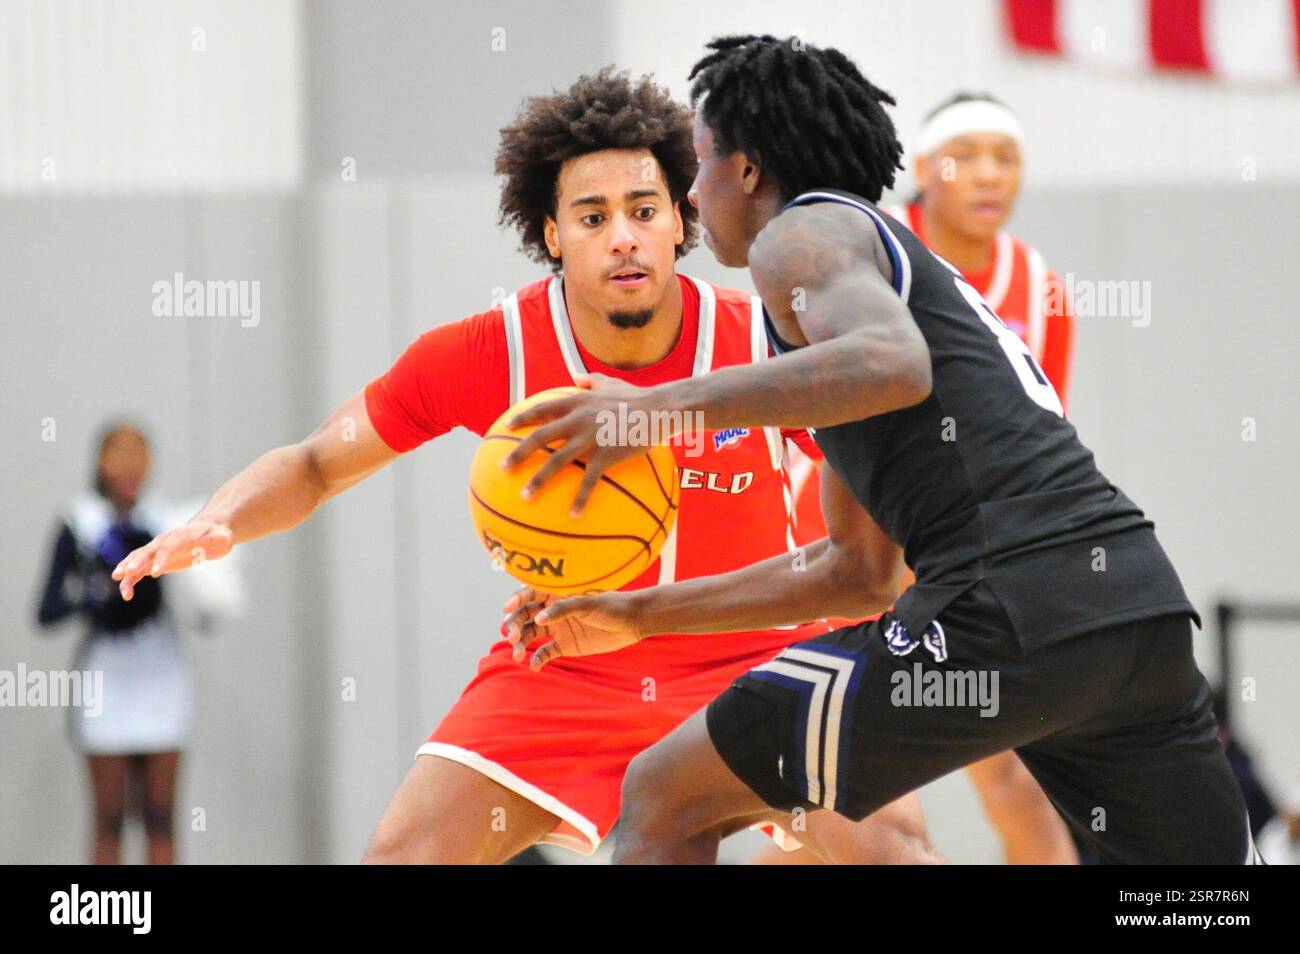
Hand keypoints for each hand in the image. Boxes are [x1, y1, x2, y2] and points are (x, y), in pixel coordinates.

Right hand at [111, 521, 233, 600]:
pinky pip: (139, 571)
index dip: (162, 559)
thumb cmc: (217, 536)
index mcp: (180, 536)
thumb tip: (221, 539)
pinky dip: (131, 581)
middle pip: (147, 551)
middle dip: (136, 562)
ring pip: (137, 559)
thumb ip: (219, 538)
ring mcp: (157, 551)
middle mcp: (164, 542)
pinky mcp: (154, 561)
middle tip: (125, 573)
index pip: (168, 547)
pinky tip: (127, 595)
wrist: (207, 531)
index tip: (156, 572)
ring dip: (127, 568)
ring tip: (116, 579)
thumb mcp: (223, 537)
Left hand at [500, 373, 669, 515]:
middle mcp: (578, 420)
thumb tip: (577, 377)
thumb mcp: (612, 383)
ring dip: (538, 480)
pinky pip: (589, 481)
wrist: (660, 408)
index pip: (542, 409)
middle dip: (518, 453)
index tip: (506, 426)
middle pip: (540, 437)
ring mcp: (590, 438)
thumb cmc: (639, 397)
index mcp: (577, 403)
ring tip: (524, 497)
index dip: (523, 418)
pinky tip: (573, 515)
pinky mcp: (606, 455)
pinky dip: (579, 498)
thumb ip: (592, 381)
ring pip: (557, 461)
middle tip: (503, 469)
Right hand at [500, 586, 646, 669]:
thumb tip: (538, 618)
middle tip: (512, 636)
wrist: (632, 623)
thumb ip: (563, 609)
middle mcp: (553, 610)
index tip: (506, 609)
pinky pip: (545, 652)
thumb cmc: (611, 606)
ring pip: (530, 634)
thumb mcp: (588, 604)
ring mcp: (557, 628)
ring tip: (518, 655)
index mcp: (556, 593)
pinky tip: (534, 665)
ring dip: (521, 644)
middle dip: (515, 625)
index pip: (530, 594)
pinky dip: (538, 659)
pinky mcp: (564, 645)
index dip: (515, 599)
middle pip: (525, 616)